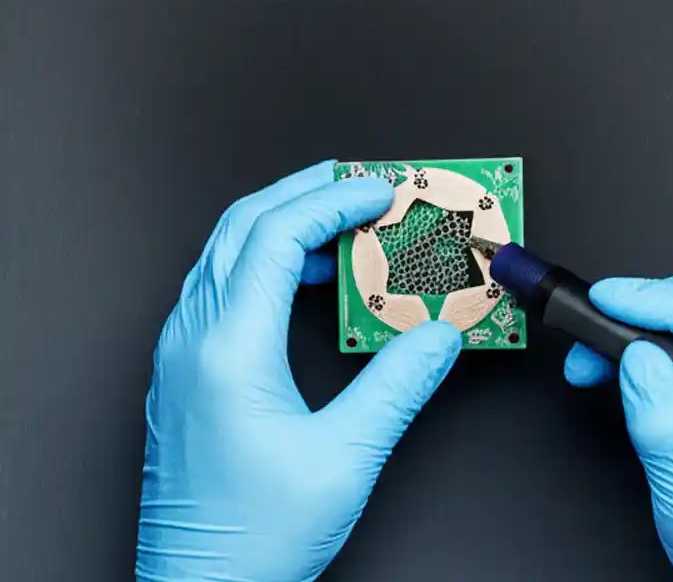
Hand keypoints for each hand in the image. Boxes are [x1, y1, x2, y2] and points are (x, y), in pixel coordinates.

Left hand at [136, 161, 461, 581]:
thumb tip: (438, 337)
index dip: (333, 201)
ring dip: (284, 223)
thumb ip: (398, 386)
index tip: (380, 191)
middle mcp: (193, 342)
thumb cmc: (250, 539)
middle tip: (362, 183)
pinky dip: (267, 262)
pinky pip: (223, 287)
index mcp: (227, 350)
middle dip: (305, 192)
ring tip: (342, 222)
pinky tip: (307, 281)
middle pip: (241, 226)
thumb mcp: (345, 458)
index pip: (276, 236)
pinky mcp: (187, 375)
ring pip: (227, 253)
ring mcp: (183, 356)